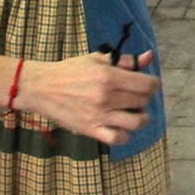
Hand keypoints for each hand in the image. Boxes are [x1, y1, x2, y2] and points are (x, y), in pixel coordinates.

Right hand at [17, 53, 161, 145]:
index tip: (147, 84)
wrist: (42, 87)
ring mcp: (99, 115)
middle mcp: (106, 96)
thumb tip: (148, 56)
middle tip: (136, 97)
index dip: (152, 84)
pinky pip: (117, 138)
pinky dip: (124, 135)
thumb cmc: (71, 71)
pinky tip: (121, 127)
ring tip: (135, 114)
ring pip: (136, 122)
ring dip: (140, 118)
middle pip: (143, 102)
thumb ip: (125, 60)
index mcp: (109, 76)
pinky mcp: (90, 129)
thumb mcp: (97, 59)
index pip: (147, 84)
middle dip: (144, 98)